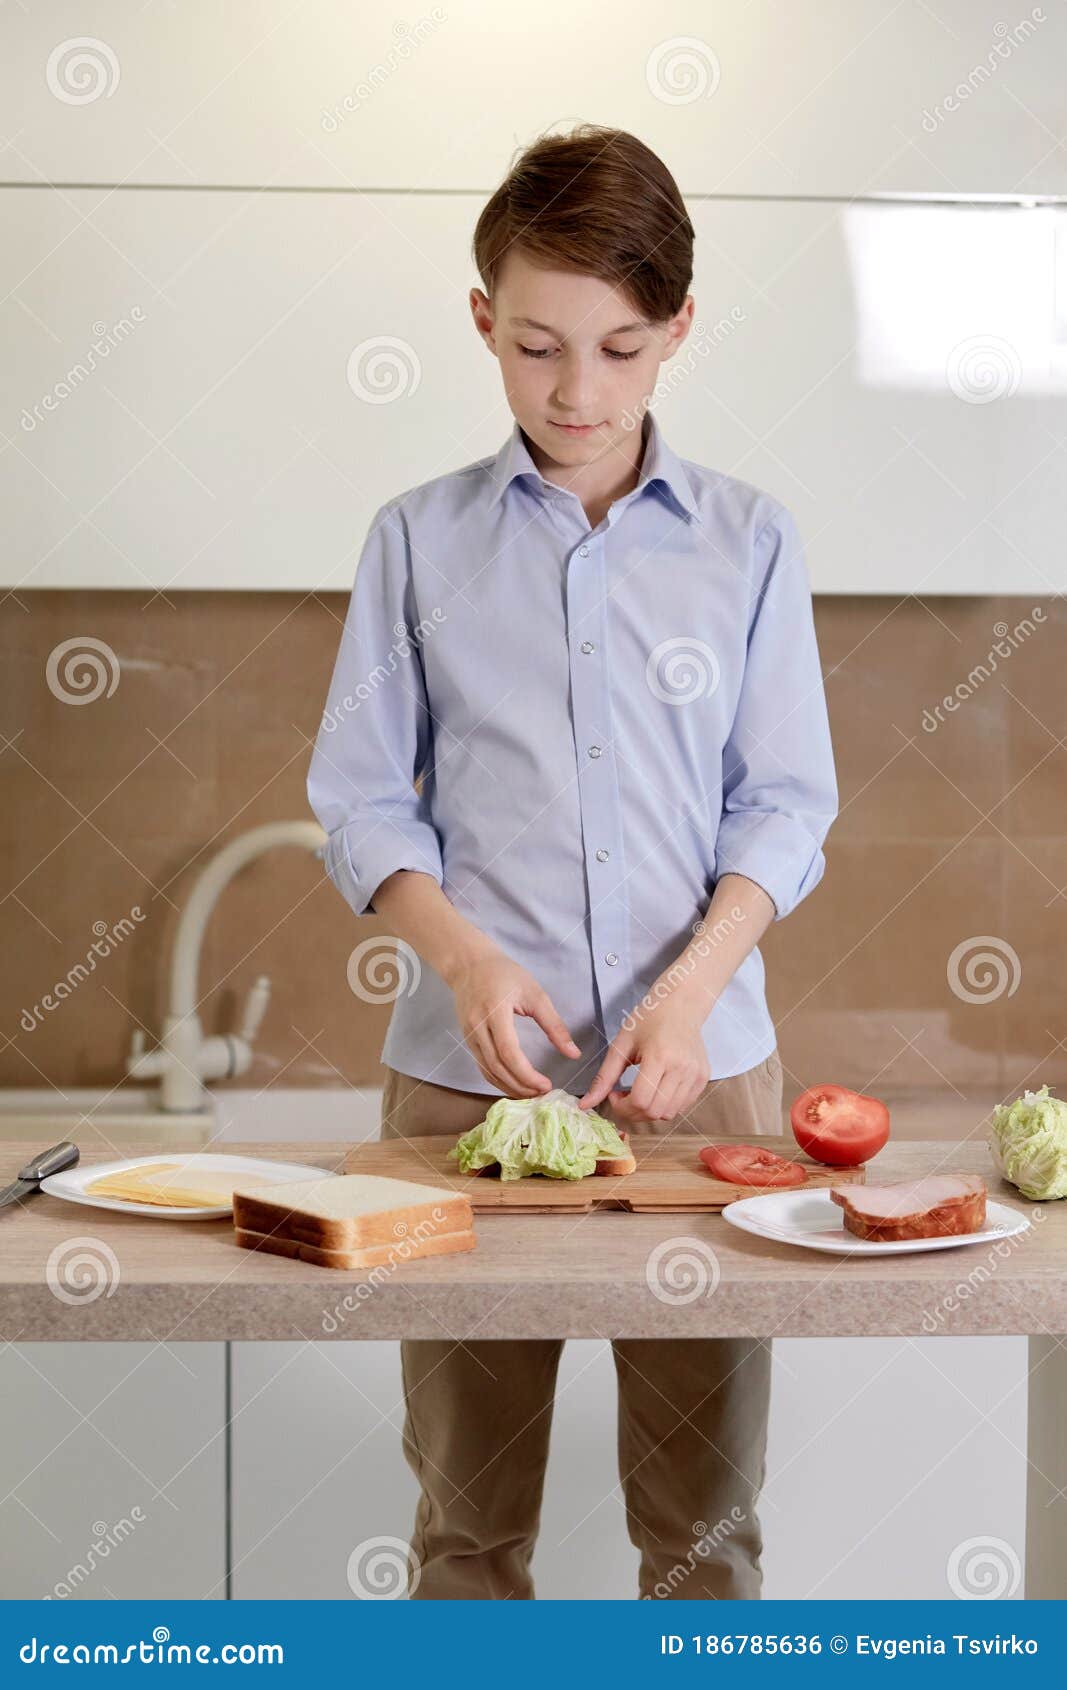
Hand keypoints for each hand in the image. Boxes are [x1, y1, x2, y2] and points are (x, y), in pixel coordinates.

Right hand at [449, 950, 580, 1096]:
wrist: (469, 965)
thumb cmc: (504, 974)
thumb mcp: (534, 993)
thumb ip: (554, 1025)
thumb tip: (574, 1053)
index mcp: (495, 1012)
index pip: (508, 1052)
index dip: (527, 1073)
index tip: (546, 1084)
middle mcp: (477, 1026)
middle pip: (497, 1066)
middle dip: (520, 1085)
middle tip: (542, 1094)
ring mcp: (469, 1035)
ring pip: (487, 1070)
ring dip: (509, 1086)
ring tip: (531, 1094)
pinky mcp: (467, 1040)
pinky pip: (481, 1066)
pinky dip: (497, 1080)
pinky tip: (514, 1085)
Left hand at [578, 998, 709, 1126]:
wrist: (680, 1006)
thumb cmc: (648, 1020)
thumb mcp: (621, 1045)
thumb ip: (604, 1077)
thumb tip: (585, 1105)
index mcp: (660, 1056)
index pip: (640, 1100)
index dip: (622, 1106)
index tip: (614, 1095)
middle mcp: (682, 1068)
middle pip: (654, 1112)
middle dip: (633, 1112)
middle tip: (624, 1097)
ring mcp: (696, 1075)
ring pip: (669, 1114)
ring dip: (649, 1111)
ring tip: (640, 1093)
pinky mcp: (703, 1078)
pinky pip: (682, 1107)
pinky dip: (665, 1106)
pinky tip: (656, 1090)